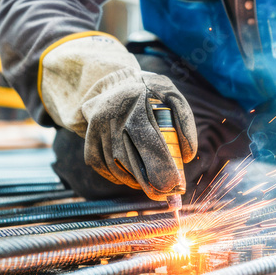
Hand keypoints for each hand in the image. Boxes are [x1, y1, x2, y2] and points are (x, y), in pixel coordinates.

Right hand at [37, 33, 196, 201]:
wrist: (113, 80)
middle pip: (129, 158)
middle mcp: (112, 116)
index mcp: (136, 103)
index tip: (173, 184)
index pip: (148, 140)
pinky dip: (115, 176)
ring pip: (114, 164)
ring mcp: (97, 128)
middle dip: (148, 181)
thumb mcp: (171, 95)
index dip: (160, 166)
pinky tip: (131, 179)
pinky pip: (99, 165)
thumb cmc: (149, 91)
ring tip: (150, 186)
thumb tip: (187, 155)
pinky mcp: (88, 138)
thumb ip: (184, 122)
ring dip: (133, 180)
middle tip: (164, 194)